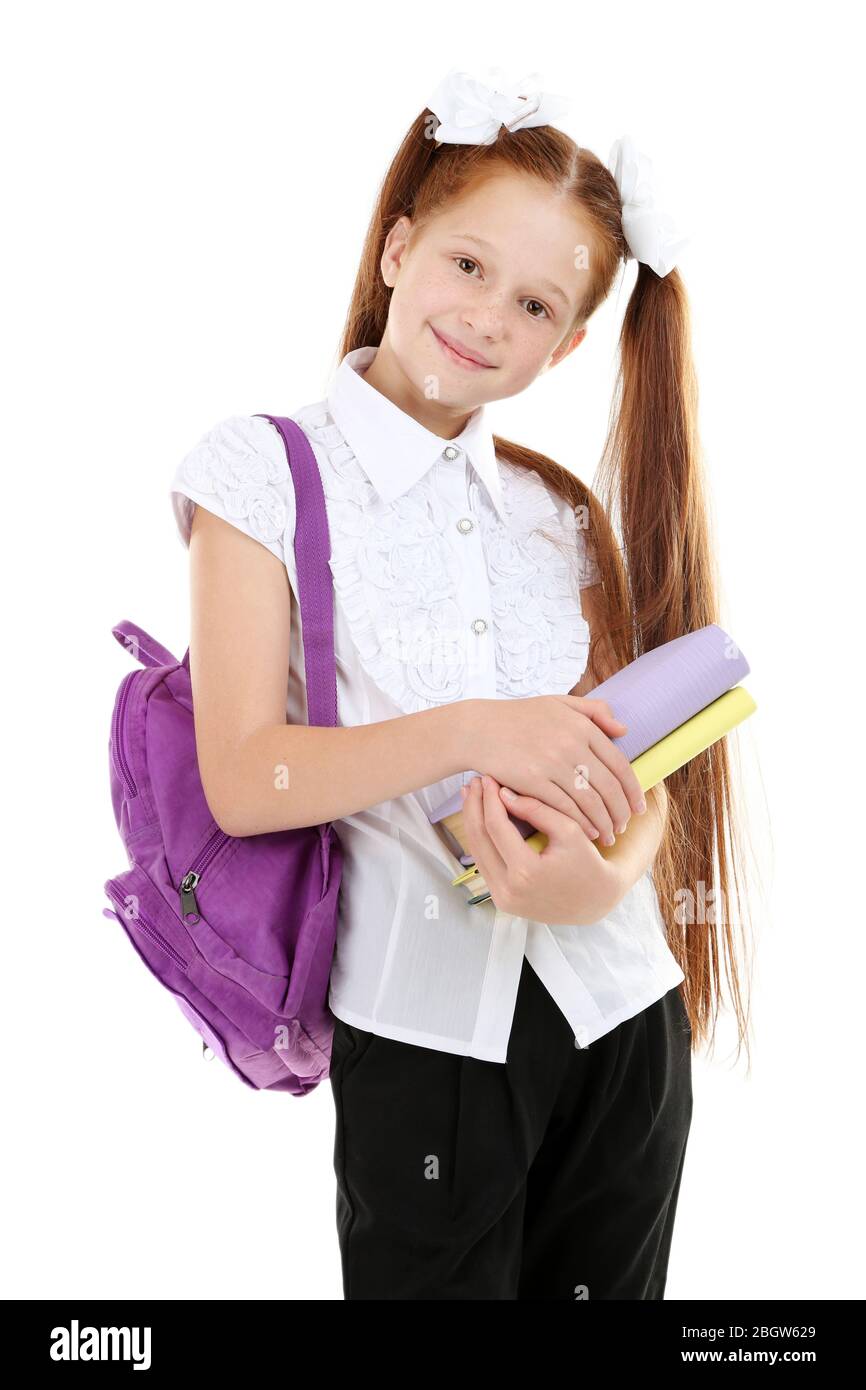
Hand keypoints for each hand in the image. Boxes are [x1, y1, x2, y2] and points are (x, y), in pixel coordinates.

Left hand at [459, 774, 625, 926]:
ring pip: (476, 852)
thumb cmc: (588, 863)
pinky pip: (484, 864)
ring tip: (473, 796)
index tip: (490, 778)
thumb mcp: (569, 830)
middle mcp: (508, 890)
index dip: (491, 799)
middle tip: (475, 781)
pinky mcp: (501, 900)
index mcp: (526, 872)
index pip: (496, 827)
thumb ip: (536, 810)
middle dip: (474, 807)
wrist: (595, 901)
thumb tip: (503, 792)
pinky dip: (481, 839)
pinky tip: (481, 819)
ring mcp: (502, 899)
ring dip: (472, 821)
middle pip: (479, 839)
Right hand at [466, 695, 645, 843]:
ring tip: (608, 836)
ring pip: (589, 802)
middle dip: (621, 812)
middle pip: (609, 787)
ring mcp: (552, 762)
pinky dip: (580, 824)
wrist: (477, 728)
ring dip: (603, 823)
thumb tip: (623, 730)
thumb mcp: (558, 703)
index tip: (638, 807)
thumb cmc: (518, 717)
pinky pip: (564, 808)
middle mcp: (572, 743)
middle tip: (624, 827)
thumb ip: (593, 711)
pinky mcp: (533, 780)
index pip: (620, 765)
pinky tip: (586, 834)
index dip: (633, 791)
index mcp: (582, 726)